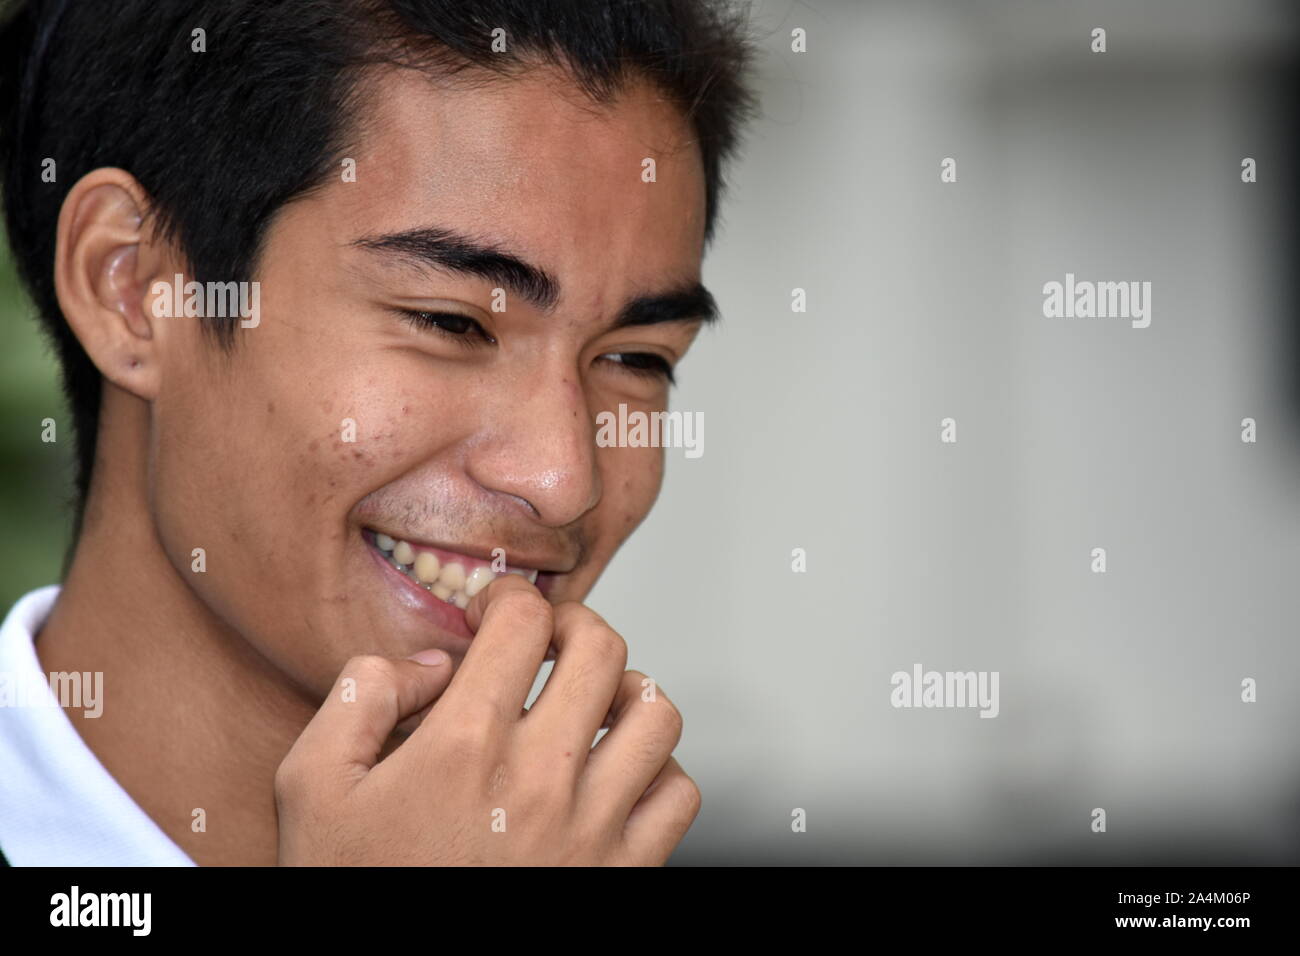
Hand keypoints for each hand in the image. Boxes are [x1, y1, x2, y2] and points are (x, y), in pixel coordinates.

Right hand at [274, 574, 699, 864]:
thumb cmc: (355, 887)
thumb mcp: (311, 787)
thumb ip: (357, 698)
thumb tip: (429, 662)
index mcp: (463, 747)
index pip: (523, 623)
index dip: (511, 598)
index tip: (499, 611)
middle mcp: (537, 780)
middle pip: (601, 650)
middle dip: (574, 626)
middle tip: (551, 640)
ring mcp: (588, 829)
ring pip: (654, 715)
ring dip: (627, 692)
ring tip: (594, 701)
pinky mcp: (621, 874)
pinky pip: (678, 795)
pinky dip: (658, 771)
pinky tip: (616, 773)